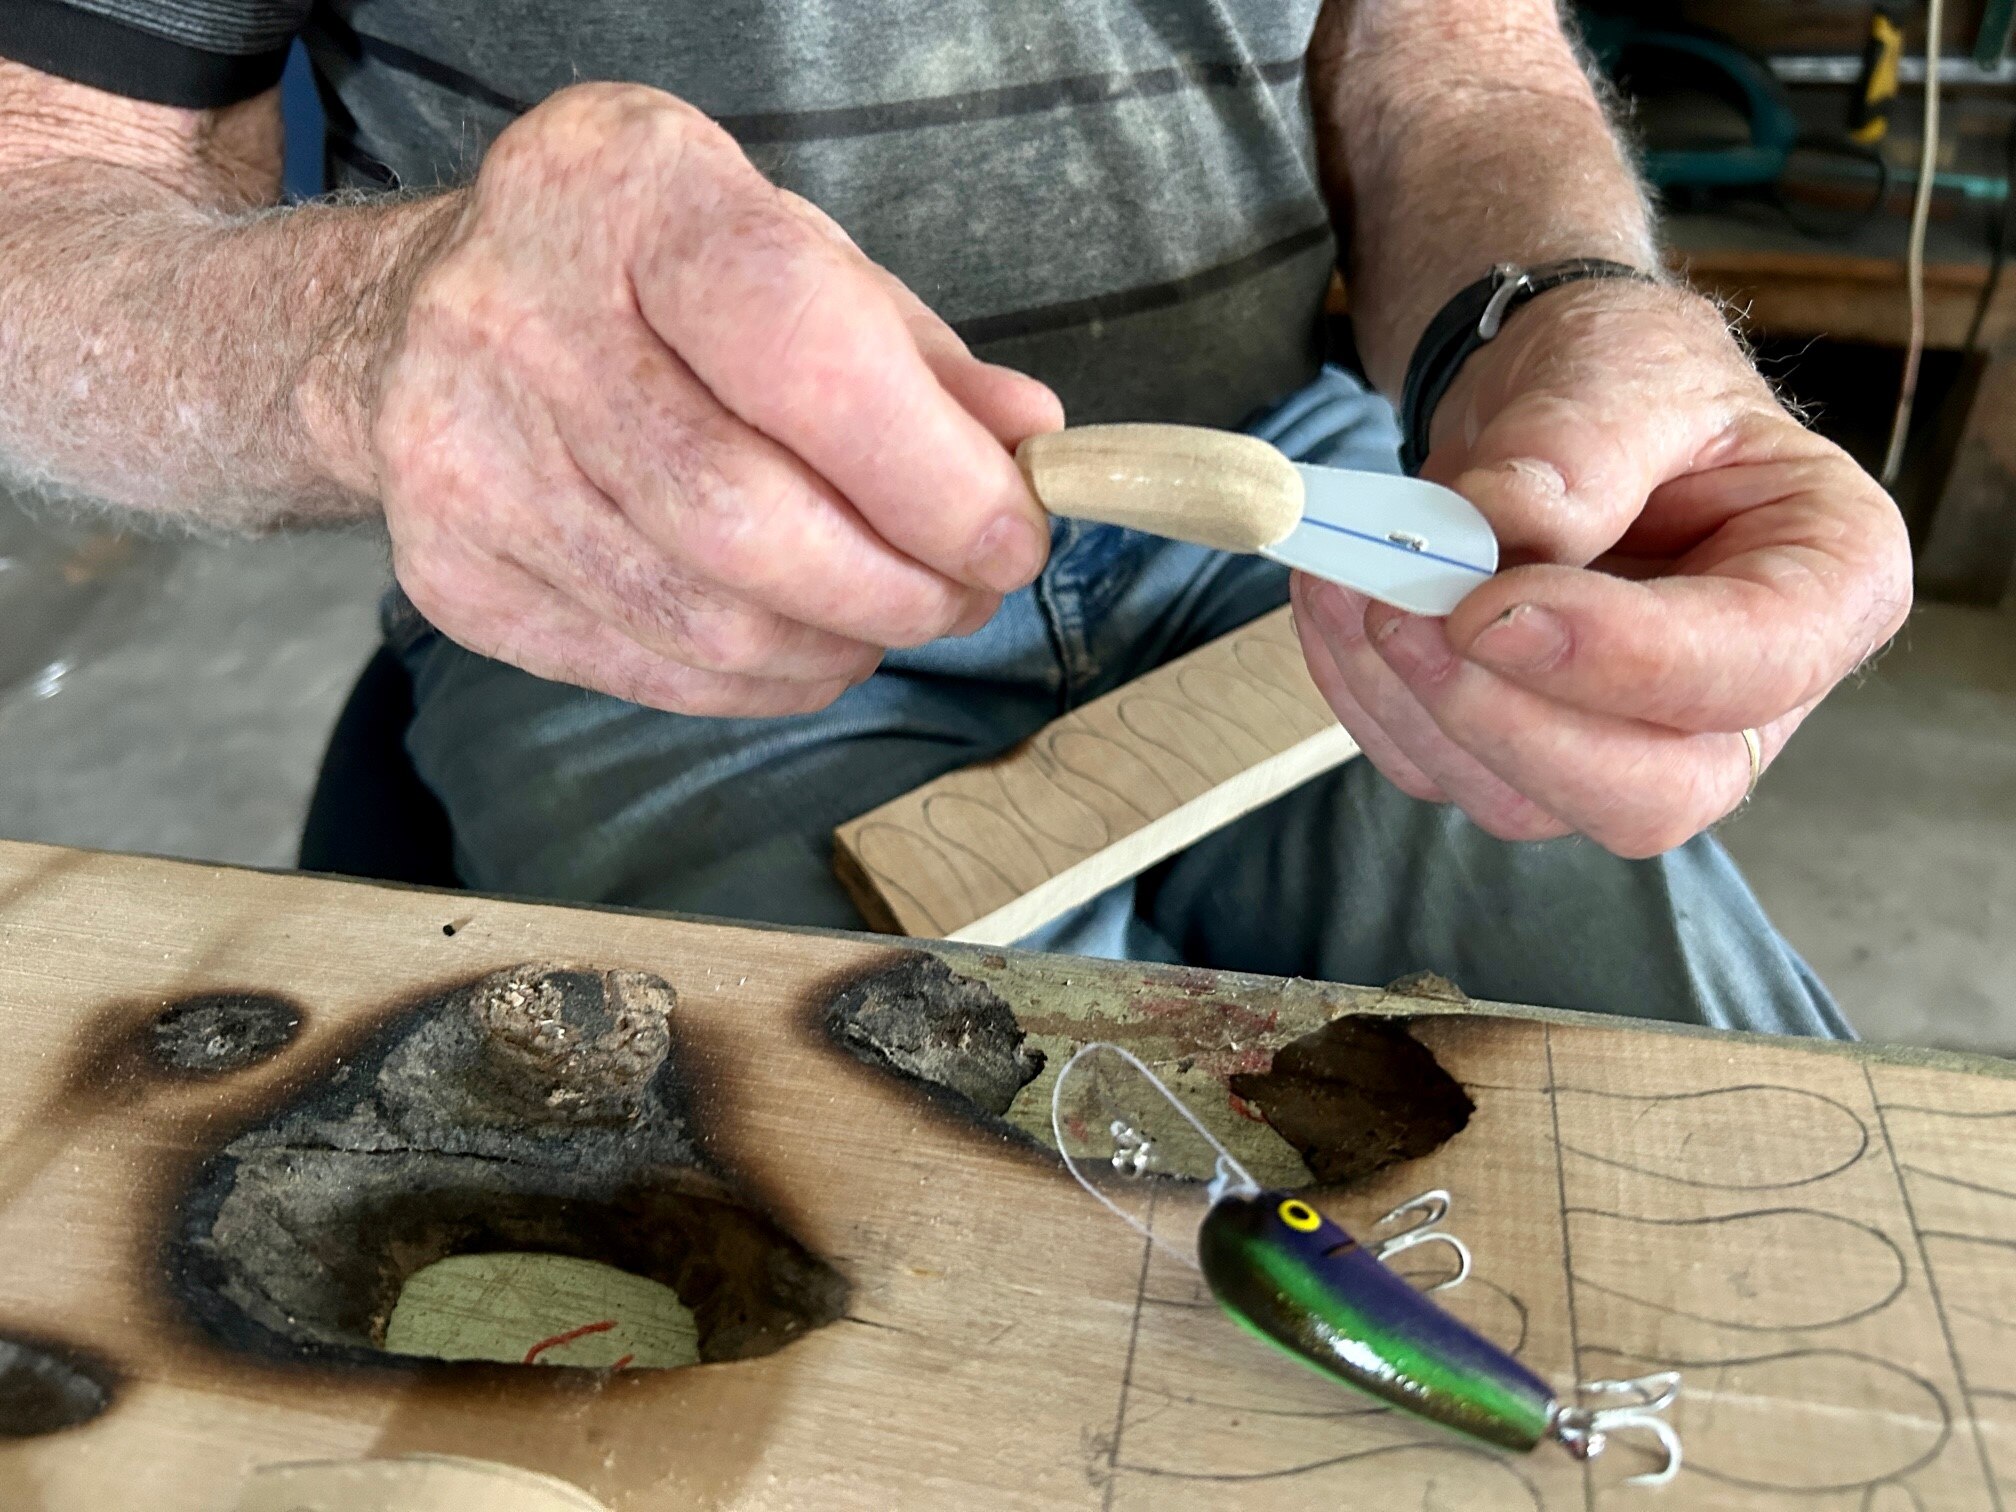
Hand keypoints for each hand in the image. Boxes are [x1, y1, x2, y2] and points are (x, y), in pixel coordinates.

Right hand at [366, 84, 1060, 714]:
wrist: (407, 323)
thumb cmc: (640, 278)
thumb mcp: (783, 250)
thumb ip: (910, 352)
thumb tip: (1029, 446)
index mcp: (622, 191)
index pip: (801, 353)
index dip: (930, 474)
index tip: (1011, 537)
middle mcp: (513, 319)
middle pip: (744, 518)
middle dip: (896, 588)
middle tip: (967, 595)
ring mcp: (462, 460)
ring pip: (705, 621)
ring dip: (839, 645)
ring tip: (890, 613)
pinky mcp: (452, 578)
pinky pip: (653, 673)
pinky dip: (762, 680)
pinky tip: (801, 641)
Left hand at [1292, 279, 1911, 856]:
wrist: (1560, 405)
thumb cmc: (1631, 382)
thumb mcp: (1629, 365)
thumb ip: (1582, 442)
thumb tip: (1504, 523)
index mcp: (1827, 587)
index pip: (1751, 670)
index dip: (1621, 658)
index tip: (1489, 605)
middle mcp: (1745, 698)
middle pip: (1647, 794)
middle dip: (1505, 719)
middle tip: (1401, 613)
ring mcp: (1632, 744)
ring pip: (1522, 800)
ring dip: (1410, 702)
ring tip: (1344, 578)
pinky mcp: (1525, 756)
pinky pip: (1439, 768)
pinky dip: (1368, 696)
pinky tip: (1336, 608)